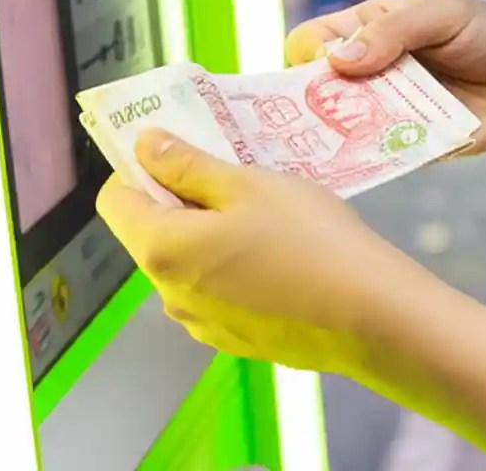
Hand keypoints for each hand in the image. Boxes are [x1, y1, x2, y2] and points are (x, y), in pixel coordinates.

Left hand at [96, 128, 444, 374]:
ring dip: (209, 234)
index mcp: (161, 250)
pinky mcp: (236, 341)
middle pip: (151, 232)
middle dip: (180, 198)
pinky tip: (279, 256)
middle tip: (233, 174)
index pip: (114, 199)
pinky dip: (233, 268)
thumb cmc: (308, 239)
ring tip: (263, 215)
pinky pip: (217, 292)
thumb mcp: (245, 184)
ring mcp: (202, 324)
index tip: (179, 149)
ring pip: (187, 263)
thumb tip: (143, 145)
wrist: (371, 316)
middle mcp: (169, 295)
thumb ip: (186, 164)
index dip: (139, 167)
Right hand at [286, 0, 485, 153]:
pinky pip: (375, 156)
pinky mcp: (410, 146)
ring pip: (340, 125)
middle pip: (317, 87)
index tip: (317, 66)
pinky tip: (350, 163)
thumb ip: (392, 32)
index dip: (307, 53)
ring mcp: (389, 111)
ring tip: (326, 140)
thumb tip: (337, 61)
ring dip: (329, 133)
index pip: (315, 40)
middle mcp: (373, 71)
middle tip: (307, 113)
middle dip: (306, 100)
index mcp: (372, 29)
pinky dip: (360, 160)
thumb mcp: (444, 12)